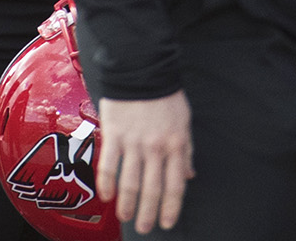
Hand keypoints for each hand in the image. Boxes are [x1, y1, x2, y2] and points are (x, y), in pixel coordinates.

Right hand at [97, 91, 193, 233]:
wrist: (141, 70)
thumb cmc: (164, 96)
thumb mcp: (184, 123)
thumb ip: (186, 151)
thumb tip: (189, 176)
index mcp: (175, 146)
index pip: (175, 185)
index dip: (171, 207)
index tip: (167, 222)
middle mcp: (155, 148)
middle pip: (152, 188)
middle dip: (148, 212)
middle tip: (144, 227)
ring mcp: (133, 142)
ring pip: (130, 180)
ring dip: (127, 203)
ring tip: (125, 217)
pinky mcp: (113, 133)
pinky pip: (109, 163)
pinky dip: (107, 182)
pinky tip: (106, 195)